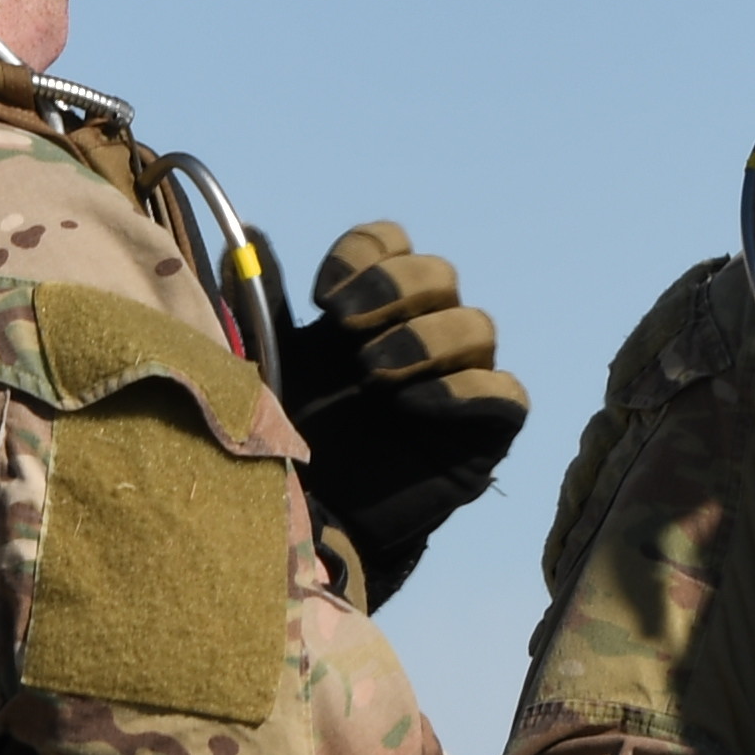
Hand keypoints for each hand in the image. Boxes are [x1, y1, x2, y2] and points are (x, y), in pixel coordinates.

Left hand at [278, 219, 526, 601]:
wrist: (314, 519)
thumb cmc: (293, 438)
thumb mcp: (269, 363)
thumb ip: (259, 302)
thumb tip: (248, 234)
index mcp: (371, 308)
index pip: (392, 244)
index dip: (365, 256)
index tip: (320, 298)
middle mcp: (422, 332)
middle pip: (440, 273)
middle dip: (395, 289)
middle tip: (348, 329)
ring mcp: (461, 380)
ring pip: (478, 325)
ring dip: (425, 339)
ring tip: (374, 376)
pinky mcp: (488, 432)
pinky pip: (506, 392)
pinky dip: (465, 390)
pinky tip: (413, 406)